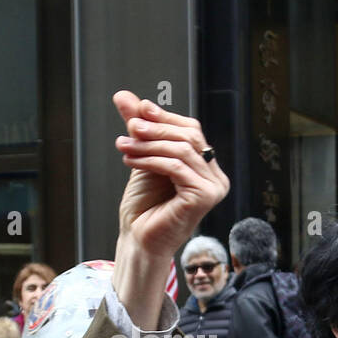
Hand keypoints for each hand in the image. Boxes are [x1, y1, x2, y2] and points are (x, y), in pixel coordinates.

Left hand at [111, 93, 229, 263]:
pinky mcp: (204, 196)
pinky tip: (130, 160)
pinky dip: (151, 160)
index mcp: (204, 167)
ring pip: (181, 150)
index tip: (138, 109)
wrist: (137, 241)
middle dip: (156, 128)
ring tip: (123, 144)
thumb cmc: (142, 209)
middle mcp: (214, 176)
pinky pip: (177, 167)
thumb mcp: (140, 160)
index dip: (165, 118)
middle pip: (189, 137)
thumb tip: (124, 96)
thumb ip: (138, 128)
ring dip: (149, 144)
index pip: (190, 131)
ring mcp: (213, 187)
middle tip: (129, 125)